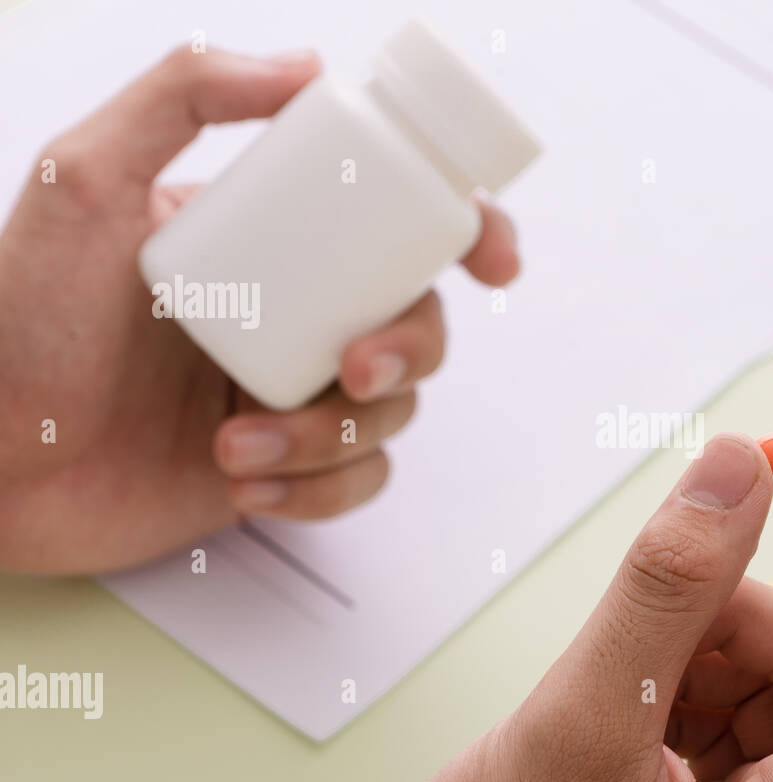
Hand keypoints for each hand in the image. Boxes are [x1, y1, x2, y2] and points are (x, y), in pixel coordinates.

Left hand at [0, 47, 519, 573]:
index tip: (491, 257)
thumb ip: (183, 96)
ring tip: (238, 444)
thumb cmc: (17, 320)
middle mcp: (294, 316)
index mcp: (270, 243)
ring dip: (334, 437)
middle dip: (409, 352)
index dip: (467, 236)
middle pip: (418, 325)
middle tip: (352, 370)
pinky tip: (247, 484)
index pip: (394, 228)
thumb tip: (309, 65)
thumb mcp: (85, 179)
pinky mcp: (284, 467)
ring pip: (390, 413)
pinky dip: (319, 491)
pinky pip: (355, 482)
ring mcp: (291, 395)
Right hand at [381, 415, 772, 781]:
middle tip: (632, 640)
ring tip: (601, 702)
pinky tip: (608, 710)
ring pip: (752, 669)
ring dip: (681, 646)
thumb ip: (664, 592)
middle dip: (720, 618)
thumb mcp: (579, 726)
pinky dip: (662, 668)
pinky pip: (711, 690)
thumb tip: (739, 473)